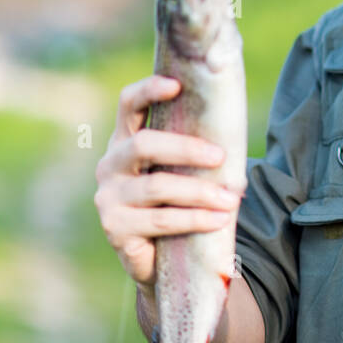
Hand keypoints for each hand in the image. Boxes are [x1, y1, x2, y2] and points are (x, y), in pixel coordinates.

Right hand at [93, 76, 241, 292]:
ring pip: (157, 186)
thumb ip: (195, 151)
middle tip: (221, 157)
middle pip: (144, 144)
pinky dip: (196, 219)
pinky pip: (161, 220)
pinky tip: (219, 219)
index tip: (176, 85)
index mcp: (126, 140)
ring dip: (200, 191)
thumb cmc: (178, 202)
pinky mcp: (115, 228)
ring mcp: (108, 197)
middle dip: (187, 148)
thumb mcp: (183, 171)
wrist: (159, 258)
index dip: (148, 90)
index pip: (128, 105)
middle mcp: (111, 164)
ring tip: (232, 198)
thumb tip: (234, 135)